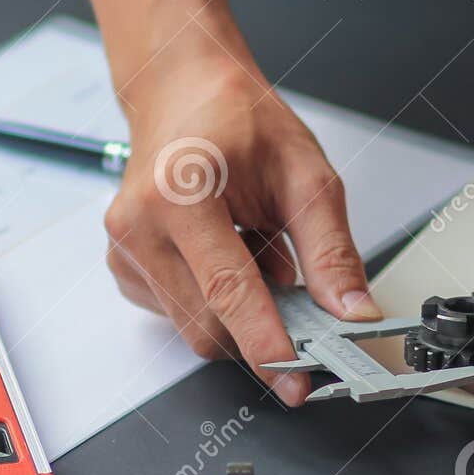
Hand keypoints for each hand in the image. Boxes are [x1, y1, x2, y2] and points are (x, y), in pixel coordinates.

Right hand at [104, 52, 381, 405]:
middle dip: (259, 324)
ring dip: (236, 308)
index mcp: (179, 193)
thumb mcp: (304, 174)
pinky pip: (177, 313)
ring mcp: (123, 250)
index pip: (228, 292)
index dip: (267, 343)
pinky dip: (211, 300)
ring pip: (193, 326)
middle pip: (208, 324)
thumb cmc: (235, 120)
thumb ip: (331, 250)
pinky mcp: (122, 267)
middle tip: (292, 282)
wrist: (182, 92)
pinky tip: (222, 254)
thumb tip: (352, 312)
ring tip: (250, 247)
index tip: (295, 381)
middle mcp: (138, 226)